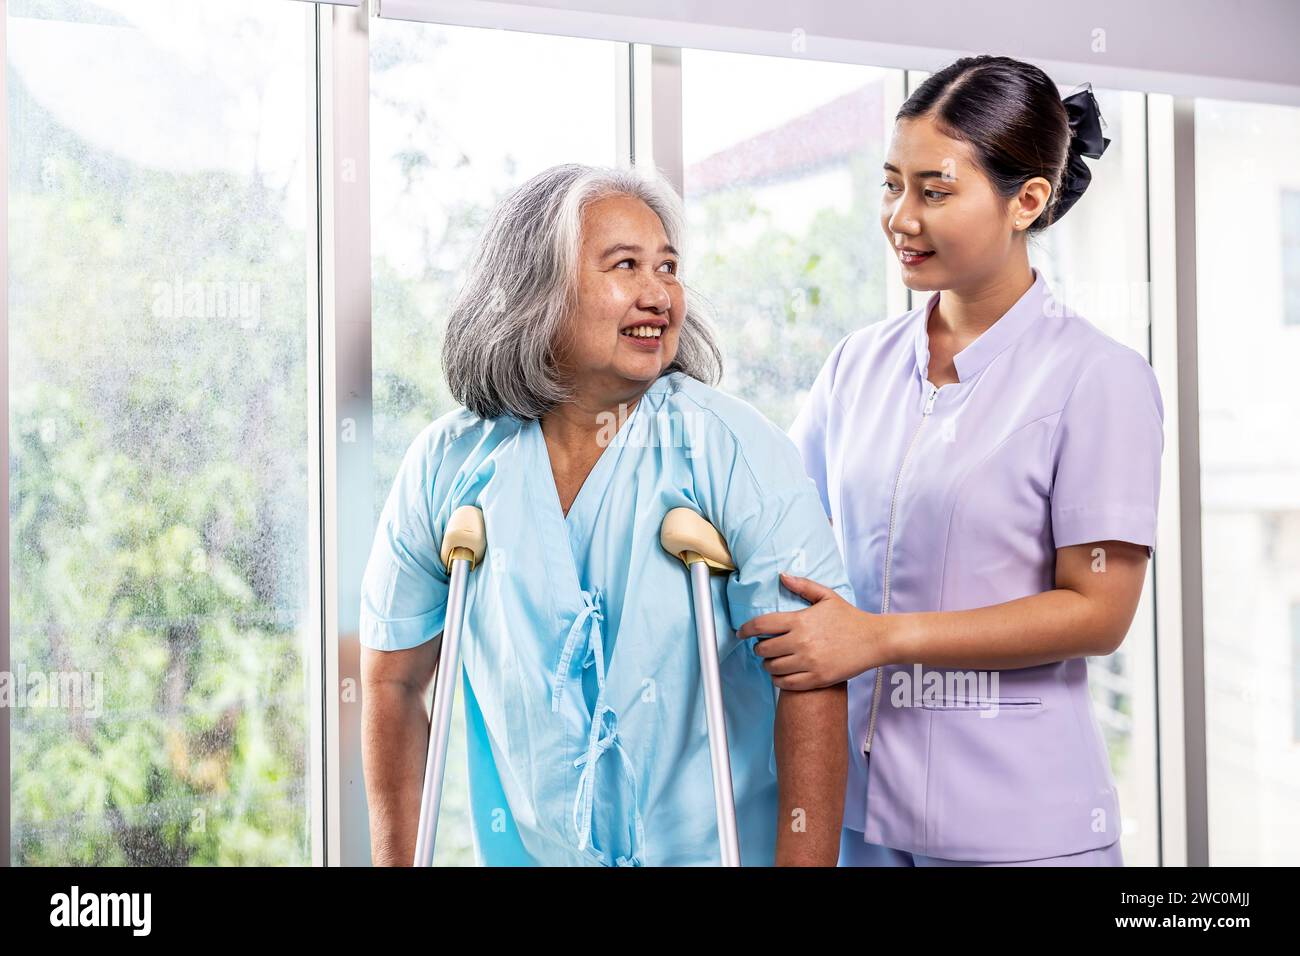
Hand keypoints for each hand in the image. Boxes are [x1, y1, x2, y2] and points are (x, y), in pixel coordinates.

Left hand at [737, 573, 893, 689]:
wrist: (874, 640)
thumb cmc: (850, 618)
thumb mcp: (826, 596)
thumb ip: (802, 586)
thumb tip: (781, 576)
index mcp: (800, 621)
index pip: (761, 625)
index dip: (746, 630)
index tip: (741, 633)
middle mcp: (801, 643)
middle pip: (764, 649)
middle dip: (759, 648)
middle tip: (763, 647)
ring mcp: (808, 663)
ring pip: (773, 668)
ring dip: (768, 664)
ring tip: (773, 660)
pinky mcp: (817, 679)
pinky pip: (786, 684)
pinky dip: (779, 680)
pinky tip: (782, 674)